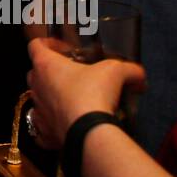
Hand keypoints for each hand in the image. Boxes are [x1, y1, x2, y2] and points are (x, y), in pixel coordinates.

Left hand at [26, 37, 145, 148]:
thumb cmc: (94, 93)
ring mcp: (37, 110)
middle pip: (36, 72)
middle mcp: (36, 86)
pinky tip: (65, 124)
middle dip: (51, 72)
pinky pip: (42, 126)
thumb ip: (130, 70)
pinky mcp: (44, 131)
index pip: (36, 45)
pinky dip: (50, 125)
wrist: (88, 132)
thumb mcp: (116, 72)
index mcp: (46, 65)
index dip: (47, 43)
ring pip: (38, 99)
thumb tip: (140, 75)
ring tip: (73, 100)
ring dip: (51, 97)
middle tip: (72, 75)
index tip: (63, 49)